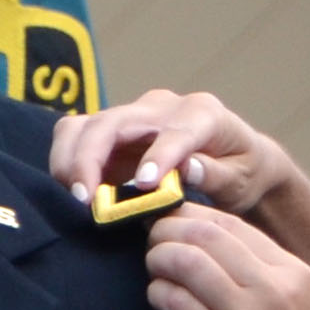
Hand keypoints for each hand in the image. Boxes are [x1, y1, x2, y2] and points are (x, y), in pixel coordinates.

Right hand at [48, 88, 291, 216]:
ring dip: (70, 161)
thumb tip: (186, 169)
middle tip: (84, 201)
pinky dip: (67, 164)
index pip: (175, 131)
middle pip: (112, 122)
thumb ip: (217, 174)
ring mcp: (132, 118)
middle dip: (90, 159)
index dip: (158, 156)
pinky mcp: (111, 135)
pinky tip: (76, 193)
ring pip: (83, 126)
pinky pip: (75, 139)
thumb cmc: (243, 171)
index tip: (144, 186)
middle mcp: (162, 108)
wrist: (234, 161)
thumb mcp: (243, 178)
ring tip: (75, 199)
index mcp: (203, 114)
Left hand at [142, 206, 309, 309]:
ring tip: (153, 272)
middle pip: (204, 232)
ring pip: (186, 259)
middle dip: (167, 231)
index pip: (230, 222)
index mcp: (294, 272)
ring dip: (158, 259)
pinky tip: (158, 302)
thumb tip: (207, 247)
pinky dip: (159, 294)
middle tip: (150, 243)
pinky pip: (177, 302)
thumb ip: (261, 278)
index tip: (169, 226)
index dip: (189, 217)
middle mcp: (275, 287)